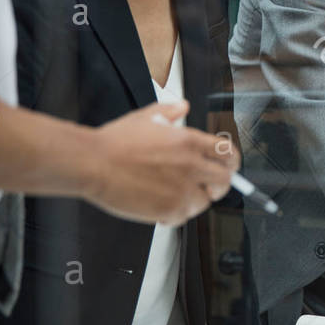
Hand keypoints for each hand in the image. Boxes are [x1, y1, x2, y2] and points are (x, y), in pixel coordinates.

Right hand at [85, 100, 238, 224]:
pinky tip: (161, 207)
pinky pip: (184, 217)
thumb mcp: (146, 116)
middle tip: (209, 187)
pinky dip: (175, 215)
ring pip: (205, 202)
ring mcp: (182, 189)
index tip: (229, 167)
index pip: (227, 152)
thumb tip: (182, 107)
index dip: (231, 162)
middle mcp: (192, 165)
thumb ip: (169, 111)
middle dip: (220, 185)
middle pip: (225, 180)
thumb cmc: (115, 142)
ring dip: (194, 200)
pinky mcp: (170, 209)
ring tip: (175, 196)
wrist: (93, 163)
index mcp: (190, 141)